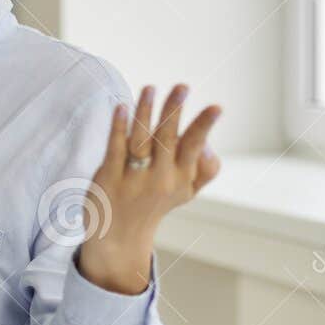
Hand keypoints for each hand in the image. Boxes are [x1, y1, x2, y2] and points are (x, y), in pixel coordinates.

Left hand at [77, 84, 222, 294]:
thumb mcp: (186, 192)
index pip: (195, 148)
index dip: (204, 127)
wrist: (119, 237)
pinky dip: (118, 127)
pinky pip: (114, 149)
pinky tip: (121, 107)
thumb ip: (204, 169)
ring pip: (141, 140)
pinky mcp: (108, 178)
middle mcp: (160, 179)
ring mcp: (133, 179)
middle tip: (181, 87)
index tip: (216, 107)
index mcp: (181, 178)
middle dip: (174, 111)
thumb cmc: (156, 204)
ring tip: (150, 88)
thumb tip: (208, 143)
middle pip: (168, 139)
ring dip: (145, 112)